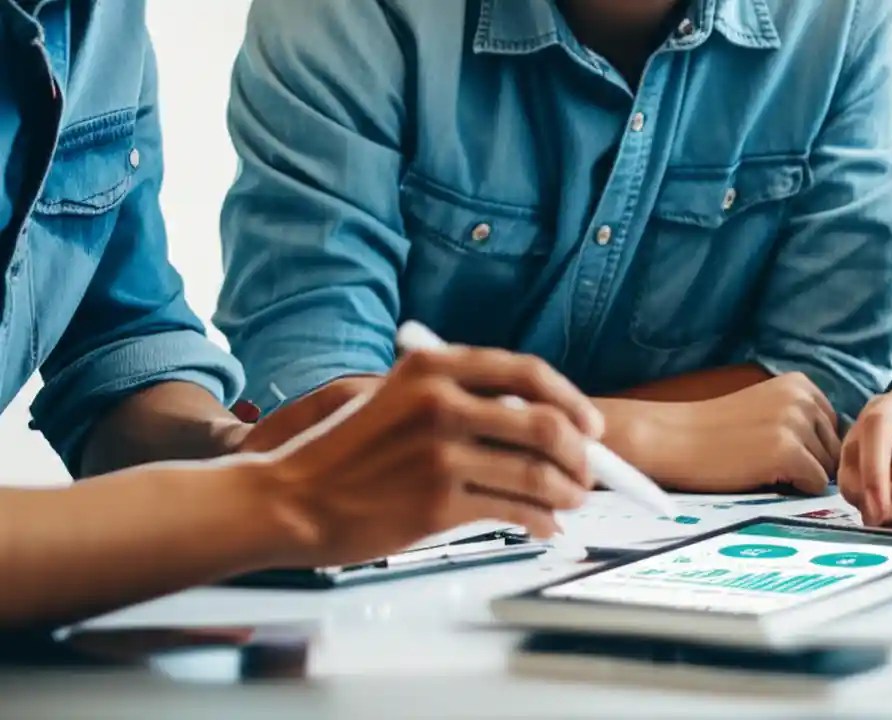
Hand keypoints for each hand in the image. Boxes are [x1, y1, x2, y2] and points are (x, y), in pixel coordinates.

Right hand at [247, 347, 605, 566]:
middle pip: (545, 425)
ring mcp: (440, 454)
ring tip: (573, 501)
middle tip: (588, 472)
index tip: (591, 423)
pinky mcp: (438, 503)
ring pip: (536, 474)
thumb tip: (536, 421)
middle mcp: (440, 403)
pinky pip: (513, 511)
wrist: (290, 499)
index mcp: (432, 367)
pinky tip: (544, 525)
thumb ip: (458, 399)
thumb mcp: (395, 399)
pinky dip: (540, 521)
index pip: (526, 373)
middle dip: (580, 454)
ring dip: (567, 492)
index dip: (571, 399)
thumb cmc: (343, 453)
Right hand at [616, 373, 840, 494]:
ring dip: (800, 476)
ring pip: (827, 469)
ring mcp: (796, 424)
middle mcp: (803, 398)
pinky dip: (796, 489)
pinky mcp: (788, 452)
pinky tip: (763, 476)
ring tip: (761, 466)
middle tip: (767, 461)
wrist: (675, 439)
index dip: (810, 447)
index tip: (775, 448)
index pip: (833, 428)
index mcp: (800, 383)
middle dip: (810, 462)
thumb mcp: (766, 407)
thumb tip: (844, 450)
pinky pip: (816, 484)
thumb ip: (801, 417)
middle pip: (834, 449)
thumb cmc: (716, 431)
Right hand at [839, 385, 891, 526]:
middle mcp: (876, 416)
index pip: (878, 423)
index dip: (873, 463)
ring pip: (848, 477)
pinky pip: (852, 493)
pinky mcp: (856, 467)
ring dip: (878, 502)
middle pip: (853, 453)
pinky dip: (874, 509)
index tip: (879, 502)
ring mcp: (862, 442)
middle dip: (873, 491)